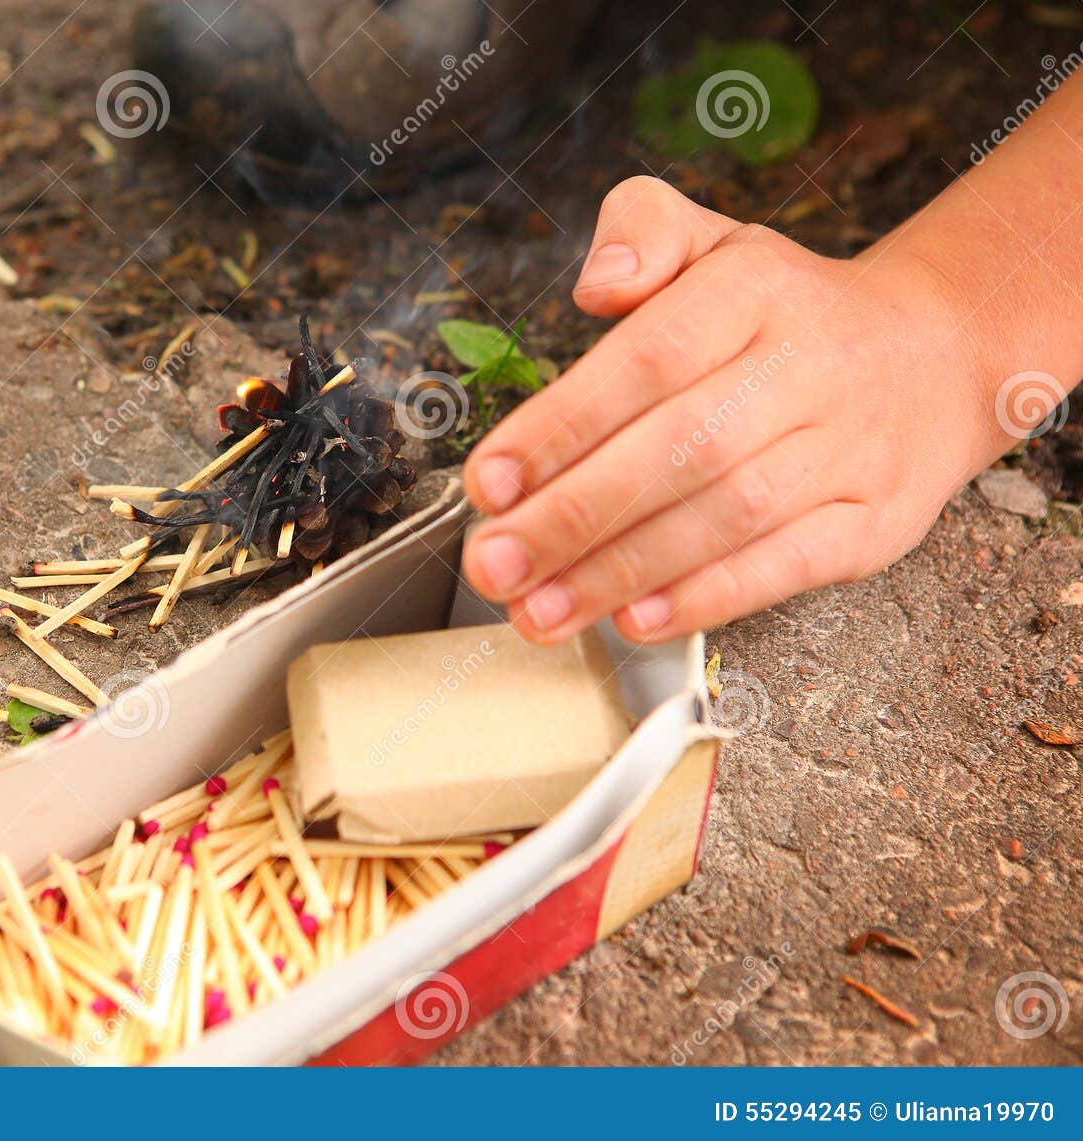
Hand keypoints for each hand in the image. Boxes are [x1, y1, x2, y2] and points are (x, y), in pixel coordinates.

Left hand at [461, 176, 1010, 644]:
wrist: (938, 355)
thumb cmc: (786, 311)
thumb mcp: (715, 242)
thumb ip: (641, 232)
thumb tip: (599, 283)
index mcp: (753, 291)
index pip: (648, 359)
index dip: (562, 424)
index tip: (489, 479)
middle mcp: (807, 368)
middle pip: (679, 449)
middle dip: (572, 516)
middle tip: (493, 563)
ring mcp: (846, 450)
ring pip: (725, 517)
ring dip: (619, 572)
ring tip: (537, 609)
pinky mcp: (872, 521)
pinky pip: (786, 566)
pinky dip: (705, 598)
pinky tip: (632, 620)